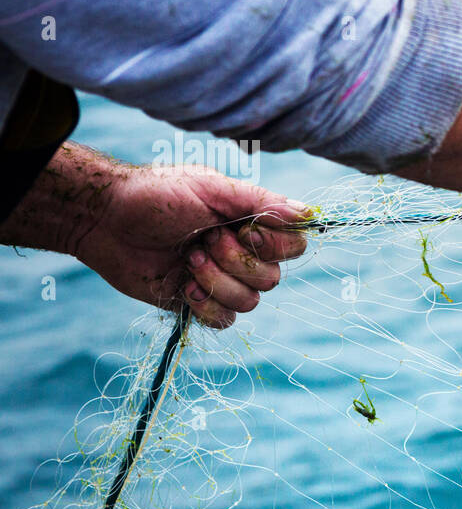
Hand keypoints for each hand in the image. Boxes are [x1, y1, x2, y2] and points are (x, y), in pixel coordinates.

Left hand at [68, 151, 310, 327]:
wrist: (106, 221)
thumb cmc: (157, 196)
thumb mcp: (212, 188)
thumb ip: (261, 201)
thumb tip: (308, 213)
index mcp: (251, 225)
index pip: (294, 247)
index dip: (273, 246)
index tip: (244, 230)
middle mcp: (243, 254)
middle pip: (273, 278)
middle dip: (236, 262)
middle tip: (204, 239)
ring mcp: (222, 280)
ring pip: (250, 302)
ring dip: (217, 280)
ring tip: (189, 258)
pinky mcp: (199, 303)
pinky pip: (226, 320)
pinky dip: (206, 304)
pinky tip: (184, 285)